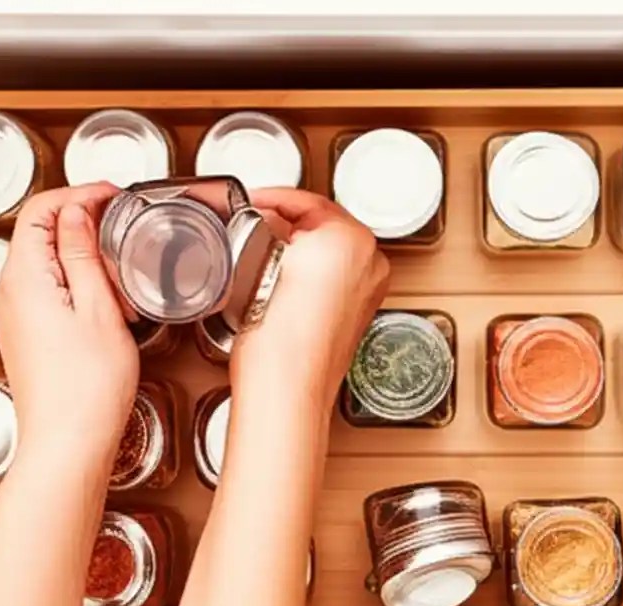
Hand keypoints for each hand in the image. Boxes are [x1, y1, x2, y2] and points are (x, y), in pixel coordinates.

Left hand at [0, 182, 138, 472]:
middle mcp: (10, 294)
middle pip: (41, 234)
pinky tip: (110, 309)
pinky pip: (49, 292)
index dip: (78, 193)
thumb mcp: (99, 308)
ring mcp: (15, 316)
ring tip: (122, 283)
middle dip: (85, 228)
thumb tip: (77, 213)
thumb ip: (83, 253)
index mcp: (23, 278)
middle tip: (125, 237)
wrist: (67, 445)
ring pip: (47, 263)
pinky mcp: (27, 335)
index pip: (40, 209)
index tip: (112, 195)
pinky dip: (80, 288)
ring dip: (86, 261)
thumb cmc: (85, 389)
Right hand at [235, 188, 389, 410]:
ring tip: (262, 251)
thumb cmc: (277, 339)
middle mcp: (369, 262)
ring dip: (298, 246)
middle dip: (287, 222)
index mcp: (350, 239)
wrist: (286, 389)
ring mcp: (367, 289)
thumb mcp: (266, 259)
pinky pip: (333, 277)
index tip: (254, 201)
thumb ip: (273, 228)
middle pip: (323, 224)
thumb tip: (271, 220)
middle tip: (253, 223)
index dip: (274, 197)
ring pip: (329, 250)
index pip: (308, 201)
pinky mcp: (358, 312)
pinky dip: (309, 271)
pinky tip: (279, 281)